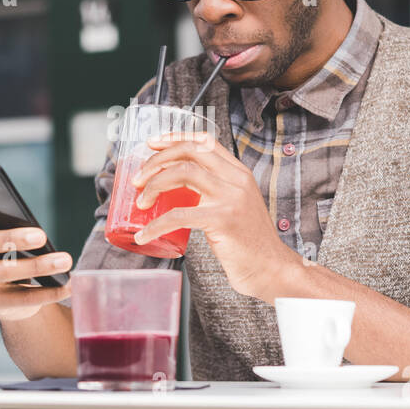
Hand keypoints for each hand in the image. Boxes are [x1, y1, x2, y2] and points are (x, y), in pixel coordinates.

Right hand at [0, 199, 71, 320]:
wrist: (8, 290)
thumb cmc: (7, 249)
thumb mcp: (4, 233)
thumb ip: (7, 225)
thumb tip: (33, 230)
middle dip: (10, 239)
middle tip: (41, 235)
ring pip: (1, 272)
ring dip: (36, 266)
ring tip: (64, 261)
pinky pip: (18, 298)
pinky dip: (46, 292)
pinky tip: (67, 285)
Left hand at [130, 130, 296, 298]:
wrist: (272, 270)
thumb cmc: (249, 244)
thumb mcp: (236, 207)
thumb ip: (216, 193)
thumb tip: (179, 190)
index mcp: (239, 173)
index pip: (204, 141)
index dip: (174, 138)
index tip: (152, 144)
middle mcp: (237, 179)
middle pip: (190, 151)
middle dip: (156, 160)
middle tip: (137, 179)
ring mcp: (231, 197)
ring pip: (182, 173)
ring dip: (153, 185)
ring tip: (141, 203)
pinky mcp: (223, 220)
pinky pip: (179, 214)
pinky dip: (156, 225)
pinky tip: (144, 235)